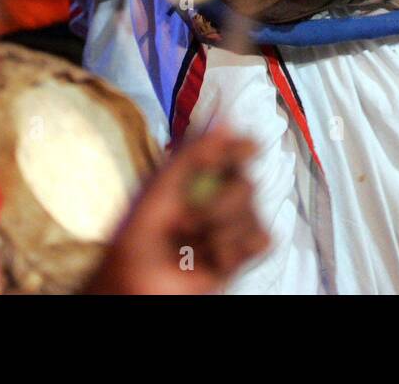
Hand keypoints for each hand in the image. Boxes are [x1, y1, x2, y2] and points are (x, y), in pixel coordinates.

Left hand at [86, 128, 265, 294]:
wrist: (136, 277)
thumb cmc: (139, 230)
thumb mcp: (160, 185)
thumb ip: (194, 153)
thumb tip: (227, 121)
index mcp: (202, 170)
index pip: (236, 149)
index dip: (243, 146)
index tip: (246, 149)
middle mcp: (222, 193)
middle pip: (248, 185)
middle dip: (219, 204)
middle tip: (185, 221)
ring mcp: (234, 223)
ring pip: (254, 214)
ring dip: (221, 231)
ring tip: (193, 244)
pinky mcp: (243, 252)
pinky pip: (262, 239)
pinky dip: (237, 249)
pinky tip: (213, 256)